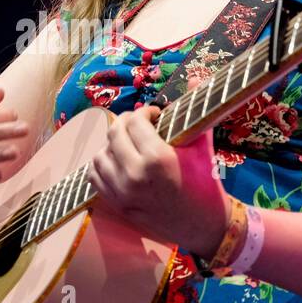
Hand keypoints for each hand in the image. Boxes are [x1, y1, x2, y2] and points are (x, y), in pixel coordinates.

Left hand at [84, 104, 230, 257]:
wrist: (204, 226)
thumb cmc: (206, 183)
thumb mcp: (203, 145)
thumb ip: (196, 109)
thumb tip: (198, 76)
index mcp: (157, 158)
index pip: (135, 121)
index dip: (145, 113)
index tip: (155, 116)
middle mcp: (135, 175)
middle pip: (114, 133)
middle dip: (127, 124)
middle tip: (141, 126)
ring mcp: (123, 193)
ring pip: (100, 154)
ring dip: (113, 144)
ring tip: (131, 145)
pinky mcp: (117, 205)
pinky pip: (95, 176)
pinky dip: (103, 165)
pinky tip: (119, 162)